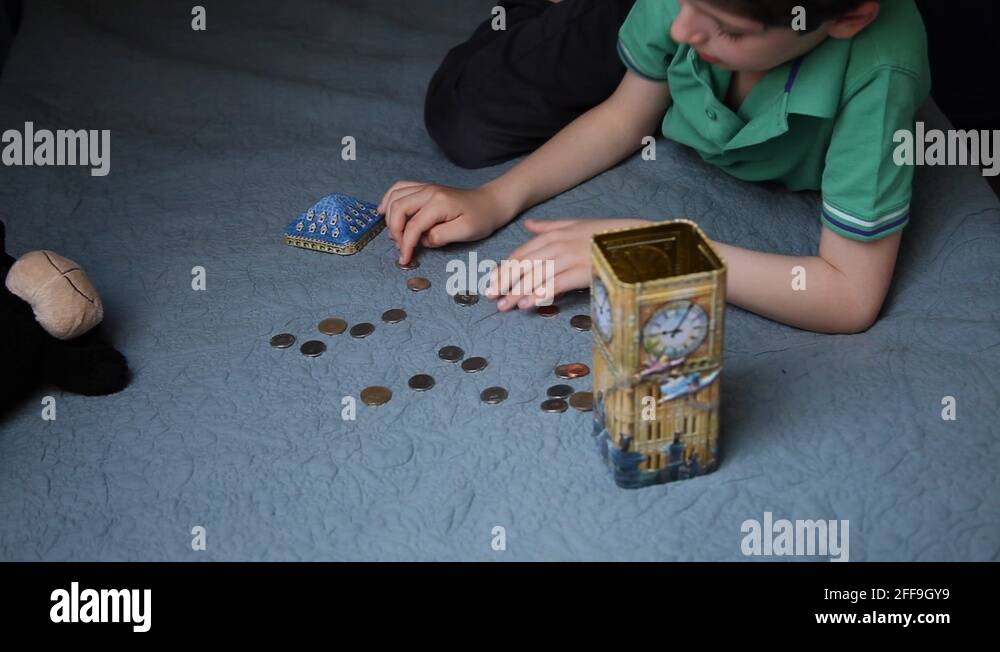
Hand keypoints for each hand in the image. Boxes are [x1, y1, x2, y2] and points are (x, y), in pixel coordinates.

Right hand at [377, 181, 510, 264]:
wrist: (490, 203)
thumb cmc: (481, 218)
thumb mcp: (465, 232)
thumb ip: (440, 236)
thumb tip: (421, 240)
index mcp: (439, 203)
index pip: (413, 225)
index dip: (406, 244)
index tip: (404, 259)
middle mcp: (429, 191)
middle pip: (399, 208)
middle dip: (395, 231)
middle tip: (401, 249)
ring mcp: (425, 187)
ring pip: (396, 197)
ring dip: (389, 216)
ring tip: (393, 235)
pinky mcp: (424, 188)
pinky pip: (399, 188)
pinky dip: (388, 199)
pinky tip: (383, 210)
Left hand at [485, 217, 650, 310]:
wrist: (636, 239)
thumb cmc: (606, 234)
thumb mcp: (576, 224)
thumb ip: (549, 226)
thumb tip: (528, 225)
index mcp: (555, 234)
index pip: (522, 252)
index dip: (506, 268)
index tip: (493, 282)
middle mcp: (559, 244)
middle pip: (525, 265)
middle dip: (507, 282)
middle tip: (493, 297)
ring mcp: (570, 257)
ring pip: (537, 276)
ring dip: (518, 292)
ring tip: (506, 306)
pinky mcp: (582, 270)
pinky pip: (556, 284)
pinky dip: (540, 293)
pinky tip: (528, 304)